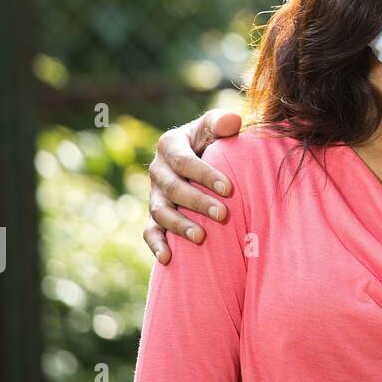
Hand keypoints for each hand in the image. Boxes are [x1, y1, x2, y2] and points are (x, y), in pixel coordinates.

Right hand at [144, 109, 241, 263]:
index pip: (185, 161)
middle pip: (173, 188)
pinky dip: (156, 245)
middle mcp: (158, 170)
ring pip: (160, 212)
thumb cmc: (214, 139)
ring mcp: (154, 194)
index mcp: (170, 144)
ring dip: (179, 225)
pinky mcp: (155, 215)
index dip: (205, 175)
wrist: (204, 157)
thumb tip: (231, 122)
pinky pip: (150, 231)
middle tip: (223, 214)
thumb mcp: (216, 126)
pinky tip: (168, 259)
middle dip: (197, 202)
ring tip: (200, 237)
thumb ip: (222, 122)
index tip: (229, 189)